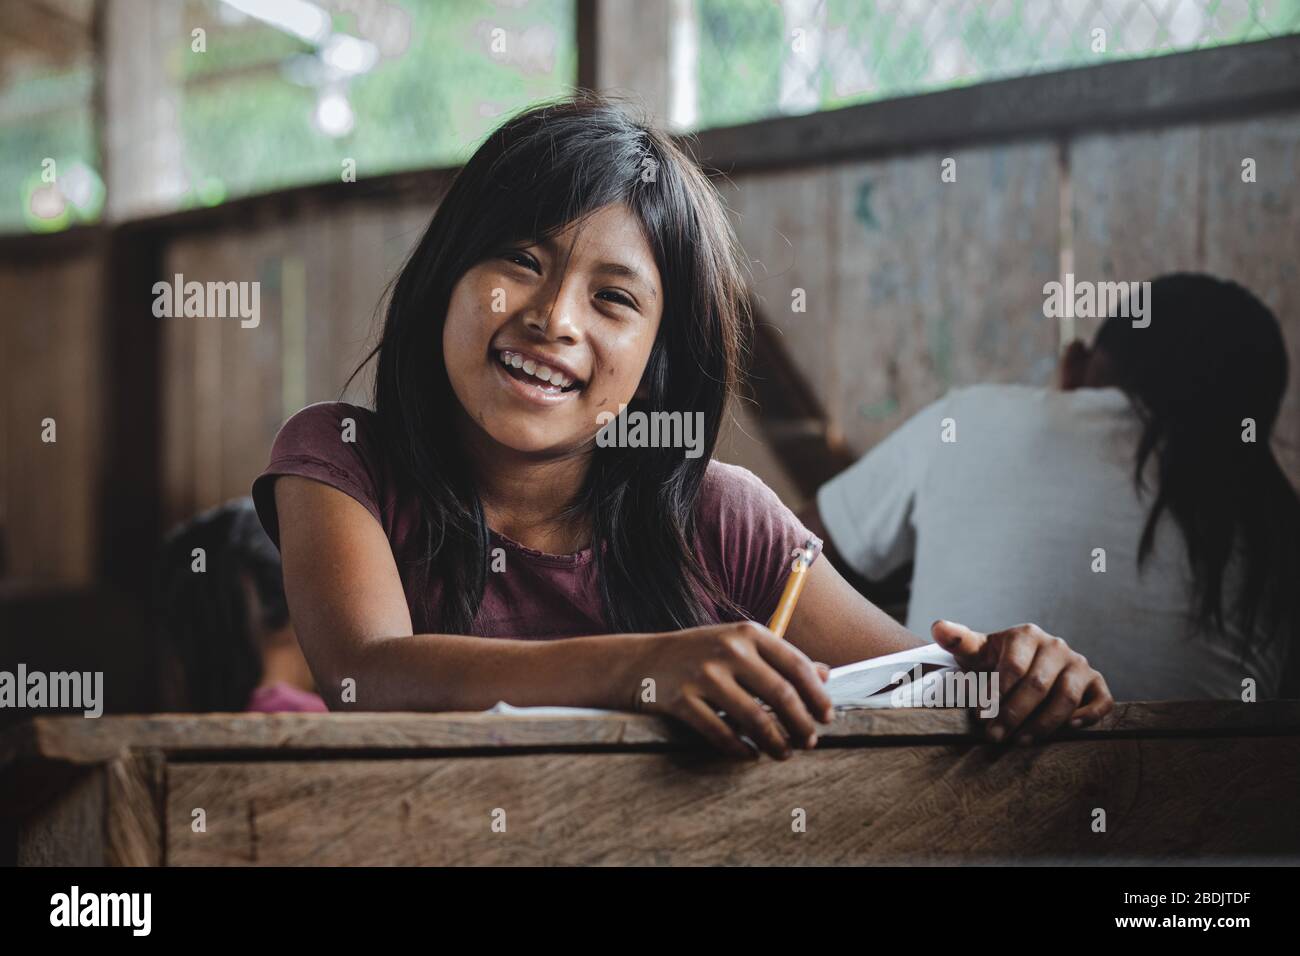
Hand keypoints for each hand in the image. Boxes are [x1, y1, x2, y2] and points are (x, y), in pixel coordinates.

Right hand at [629, 621, 833, 758]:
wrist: (640, 661)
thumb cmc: (698, 654)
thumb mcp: (739, 645)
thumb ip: (781, 658)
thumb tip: (826, 674)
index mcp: (747, 634)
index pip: (796, 666)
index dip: (816, 695)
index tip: (827, 717)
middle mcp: (728, 650)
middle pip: (780, 694)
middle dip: (801, 724)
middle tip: (809, 742)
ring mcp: (703, 675)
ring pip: (754, 718)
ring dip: (775, 742)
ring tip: (784, 754)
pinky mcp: (681, 699)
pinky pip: (720, 733)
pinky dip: (740, 749)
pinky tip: (750, 755)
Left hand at [930, 619, 1112, 744]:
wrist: (1018, 669)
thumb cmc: (992, 663)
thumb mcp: (974, 652)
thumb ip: (957, 640)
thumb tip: (938, 627)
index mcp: (1027, 635)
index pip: (1012, 667)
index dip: (996, 694)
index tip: (980, 716)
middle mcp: (1056, 646)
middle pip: (1037, 685)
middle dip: (1014, 714)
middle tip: (995, 737)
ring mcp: (1079, 664)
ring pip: (1066, 697)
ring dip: (1044, 723)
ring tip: (1020, 741)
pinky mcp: (1096, 683)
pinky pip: (1101, 701)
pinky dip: (1089, 716)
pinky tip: (1069, 729)